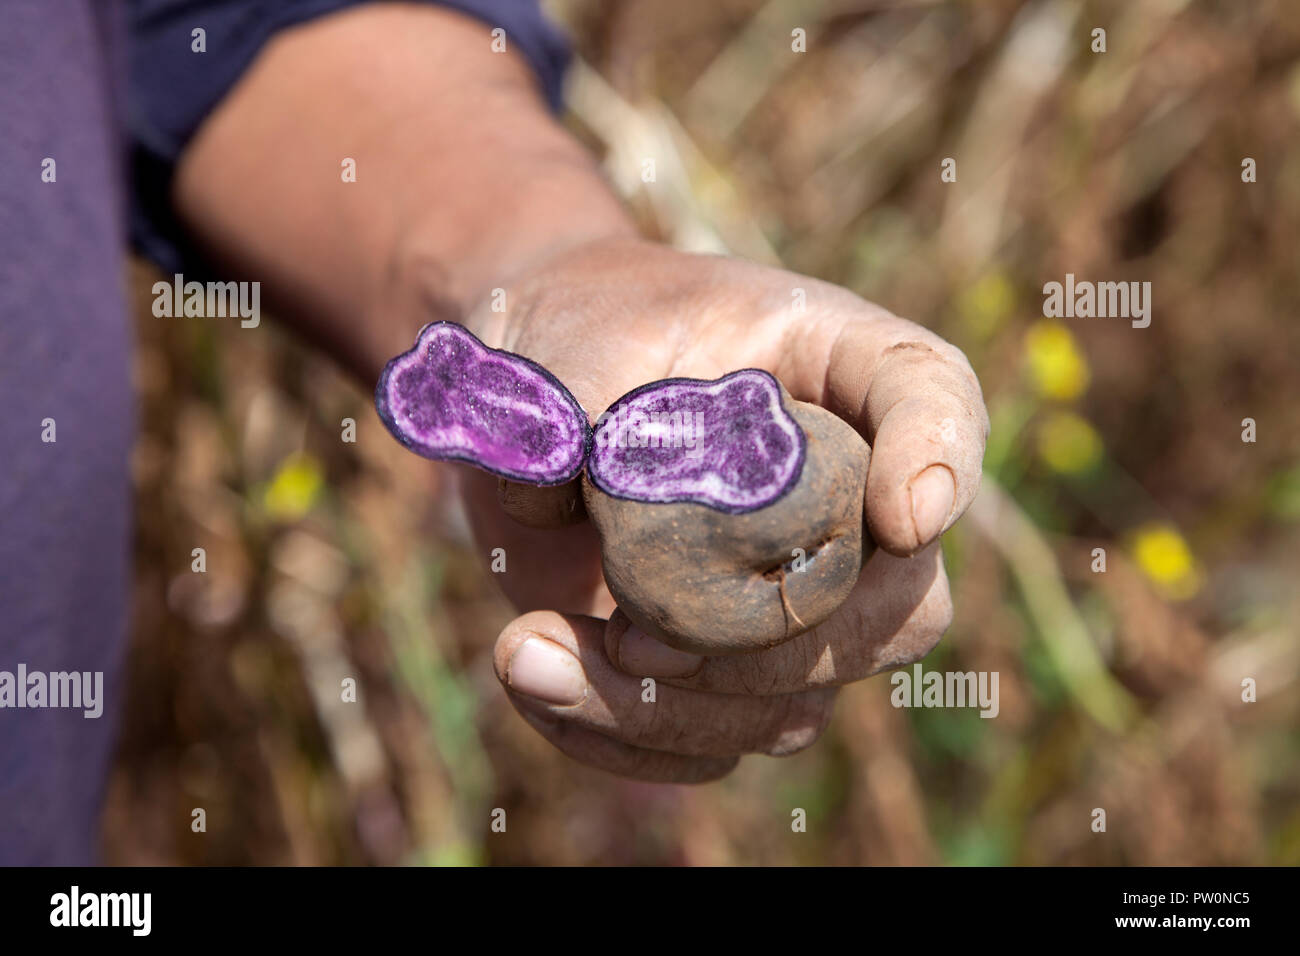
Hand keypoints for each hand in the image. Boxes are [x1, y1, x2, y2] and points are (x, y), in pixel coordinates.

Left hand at [456, 237, 988, 781]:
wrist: (540, 394)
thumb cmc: (579, 335)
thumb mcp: (571, 338)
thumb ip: (574, 405)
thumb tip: (554, 497)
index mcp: (841, 373)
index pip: (934, 398)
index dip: (941, 460)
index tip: (904, 519)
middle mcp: (846, 500)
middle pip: (899, 610)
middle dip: (765, 650)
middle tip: (633, 636)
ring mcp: (793, 598)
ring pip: (794, 705)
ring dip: (663, 710)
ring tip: (523, 653)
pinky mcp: (721, 668)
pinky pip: (707, 744)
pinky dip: (619, 734)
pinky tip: (533, 675)